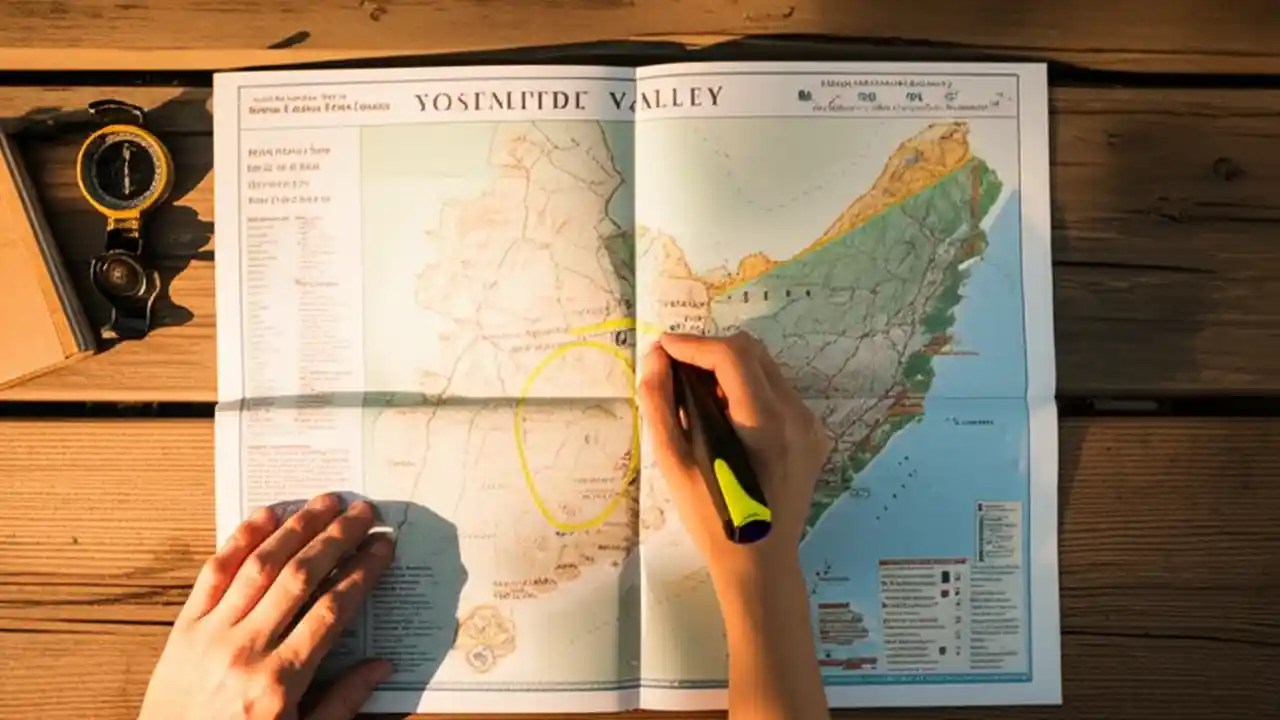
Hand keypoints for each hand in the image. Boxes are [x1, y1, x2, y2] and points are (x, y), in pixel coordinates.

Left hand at [138, 493, 395, 719]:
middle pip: (300, 577)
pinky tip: (265, 516)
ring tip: (324, 503)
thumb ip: (342, 703)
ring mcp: (210, 636)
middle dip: (337, 538)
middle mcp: (245, 652)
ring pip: (260, 565)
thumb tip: (381, 666)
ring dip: (296, 527)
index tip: (382, 549)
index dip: (362, 573)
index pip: (332, 611)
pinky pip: (213, 574)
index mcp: (278, 684)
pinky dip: (240, 540)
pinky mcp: (182, 630)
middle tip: (363, 512)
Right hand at [639, 331, 831, 585]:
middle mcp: (796, 414)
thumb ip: (661, 405)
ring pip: (765, 369)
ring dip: (728, 370)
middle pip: (751, 353)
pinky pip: (777, 393)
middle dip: (710, 352)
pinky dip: (747, 391)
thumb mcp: (675, 464)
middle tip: (675, 370)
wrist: (760, 562)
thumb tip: (656, 358)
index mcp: (765, 423)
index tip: (664, 347)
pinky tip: (725, 418)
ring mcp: (810, 424)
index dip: (693, 344)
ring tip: (697, 396)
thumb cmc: (712, 518)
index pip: (731, 356)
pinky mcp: (812, 434)